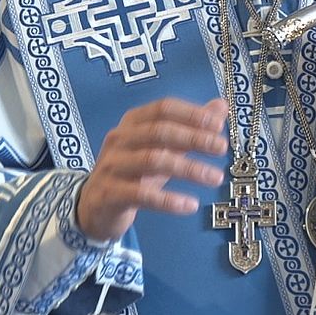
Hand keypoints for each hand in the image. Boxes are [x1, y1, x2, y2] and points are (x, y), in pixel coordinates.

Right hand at [76, 98, 227, 241]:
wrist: (95, 207)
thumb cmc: (133, 173)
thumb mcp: (162, 149)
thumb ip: (190, 128)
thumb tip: (219, 107)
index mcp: (133, 122)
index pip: (163, 109)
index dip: (191, 114)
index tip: (217, 124)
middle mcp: (120, 139)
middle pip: (159, 131)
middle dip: (193, 137)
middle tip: (221, 148)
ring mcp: (112, 166)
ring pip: (152, 160)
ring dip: (188, 168)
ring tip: (215, 177)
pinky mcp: (109, 193)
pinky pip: (141, 195)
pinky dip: (168, 200)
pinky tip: (190, 205)